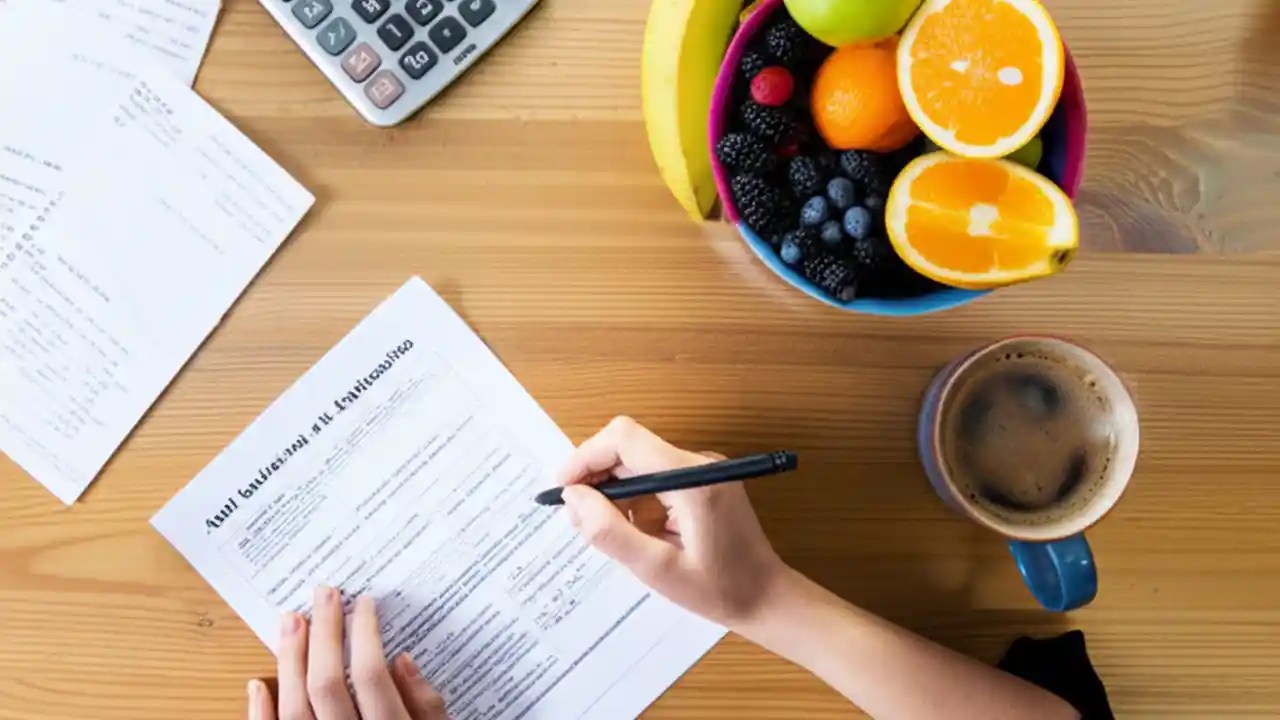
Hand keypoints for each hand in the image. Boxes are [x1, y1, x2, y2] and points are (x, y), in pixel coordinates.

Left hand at [246, 586, 450, 719]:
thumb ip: (428, 709)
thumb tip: (402, 660)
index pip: (370, 676)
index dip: (364, 634)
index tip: (364, 604)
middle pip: (326, 685)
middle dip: (324, 633)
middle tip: (324, 594)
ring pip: (293, 709)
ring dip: (288, 661)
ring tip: (290, 621)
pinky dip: (258, 713)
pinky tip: (257, 682)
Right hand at [556, 416, 788, 626]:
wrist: (768, 599)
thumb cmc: (719, 590)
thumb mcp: (656, 570)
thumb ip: (609, 531)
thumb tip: (573, 496)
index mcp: (692, 479)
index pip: (624, 439)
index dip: (585, 457)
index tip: (563, 489)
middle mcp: (698, 463)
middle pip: (629, 449)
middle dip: (596, 480)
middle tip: (580, 522)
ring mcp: (703, 470)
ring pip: (638, 464)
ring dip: (615, 494)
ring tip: (609, 535)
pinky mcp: (703, 482)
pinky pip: (655, 478)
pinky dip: (635, 501)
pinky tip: (637, 535)